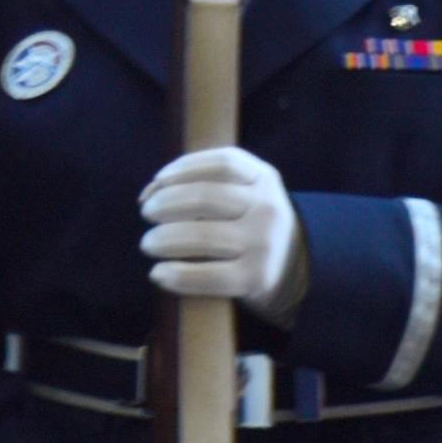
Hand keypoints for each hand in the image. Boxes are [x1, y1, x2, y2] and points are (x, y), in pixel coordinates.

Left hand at [141, 144, 307, 321]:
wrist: (294, 269)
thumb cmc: (251, 223)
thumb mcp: (244, 193)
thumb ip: (204, 182)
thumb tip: (148, 193)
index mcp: (264, 179)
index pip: (221, 164)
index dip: (182, 168)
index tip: (158, 180)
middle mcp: (267, 208)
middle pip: (205, 198)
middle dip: (165, 204)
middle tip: (146, 213)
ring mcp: (263, 245)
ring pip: (202, 236)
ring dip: (164, 238)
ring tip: (148, 243)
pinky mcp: (256, 278)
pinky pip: (209, 276)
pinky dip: (177, 275)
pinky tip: (158, 274)